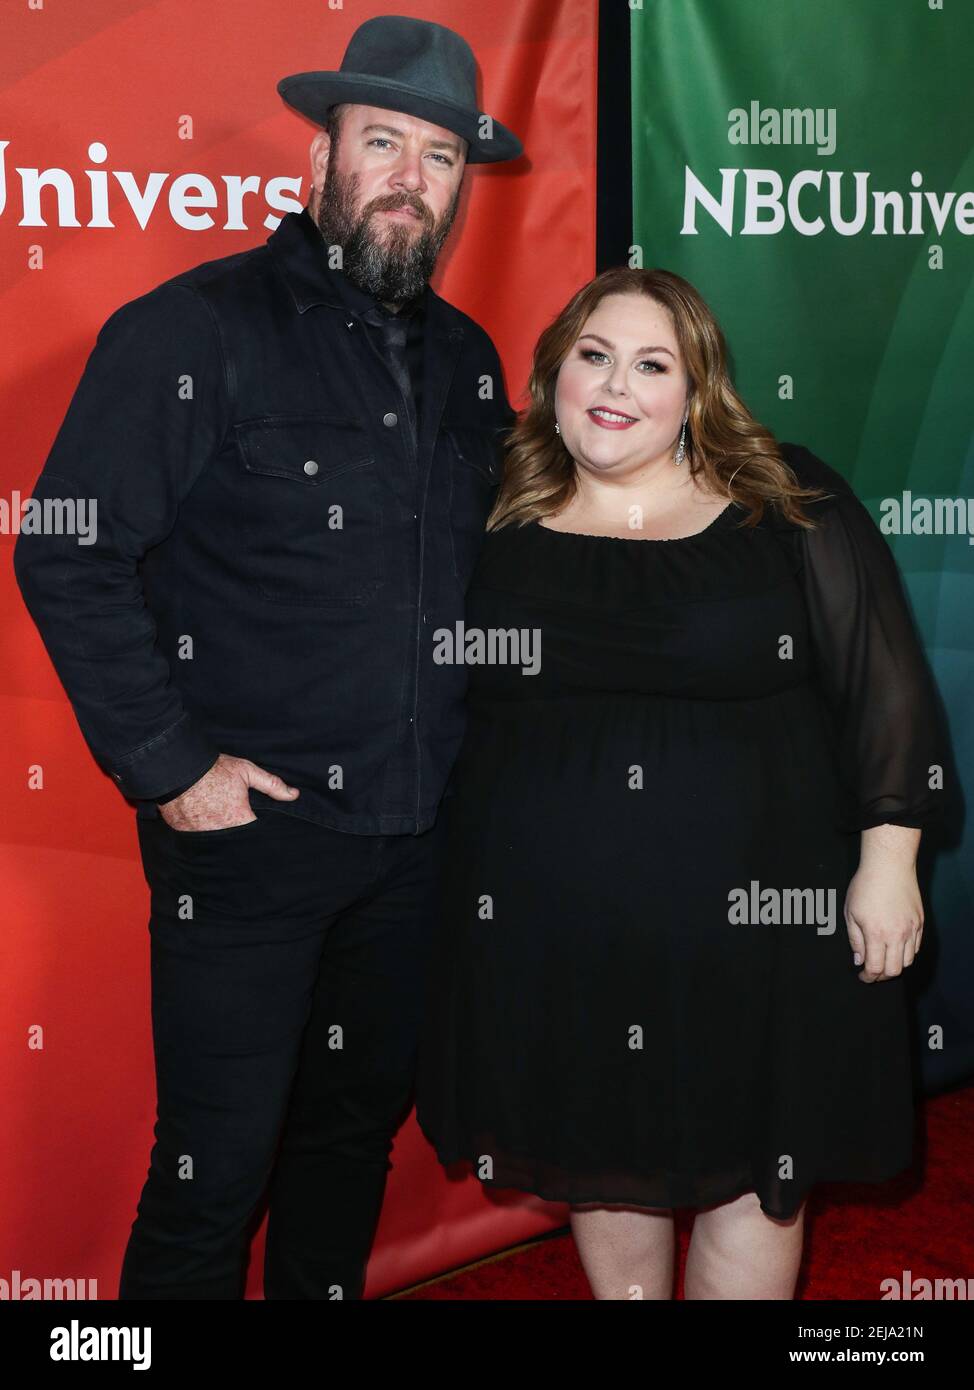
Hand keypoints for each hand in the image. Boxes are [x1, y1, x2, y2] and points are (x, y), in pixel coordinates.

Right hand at [157, 753, 298, 830]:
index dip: (258, 832)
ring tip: (217, 821)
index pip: (255, 835)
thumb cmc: (213, 770)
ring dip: (219, 835)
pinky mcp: (183, 832)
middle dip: (238, 835)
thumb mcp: (246, 772)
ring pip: (215, 842)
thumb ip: (271, 785)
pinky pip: (196, 838)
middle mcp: (220, 832)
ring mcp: (199, 834)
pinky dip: (200, 831)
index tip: (258, 828)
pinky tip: (202, 822)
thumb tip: (294, 795)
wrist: (176, 768)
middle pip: (235, 840)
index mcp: (239, 819)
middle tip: (234, 822)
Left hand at [844, 860, 923, 982]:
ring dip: (895, 966)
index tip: (863, 976)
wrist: (889, 866)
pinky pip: (916, 947)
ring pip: (907, 961)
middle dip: (882, 976)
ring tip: (884, 960)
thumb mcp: (850, 913)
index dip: (868, 977)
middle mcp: (897, 935)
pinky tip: (895, 948)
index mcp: (876, 934)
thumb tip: (858, 960)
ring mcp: (911, 929)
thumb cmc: (865, 886)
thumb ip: (855, 939)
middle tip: (872, 973)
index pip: (875, 968)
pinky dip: (906, 953)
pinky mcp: (920, 922)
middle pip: (894, 970)